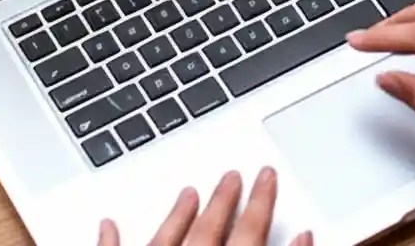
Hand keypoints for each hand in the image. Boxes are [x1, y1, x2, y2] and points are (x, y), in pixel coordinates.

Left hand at [97, 167, 310, 245]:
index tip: (269, 179)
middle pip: (208, 231)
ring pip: (165, 240)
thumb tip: (307, 237)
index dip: (262, 205)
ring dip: (179, 215)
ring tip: (189, 193)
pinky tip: (108, 224)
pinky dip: (110, 241)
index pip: (250, 236)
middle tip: (236, 174)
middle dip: (225, 200)